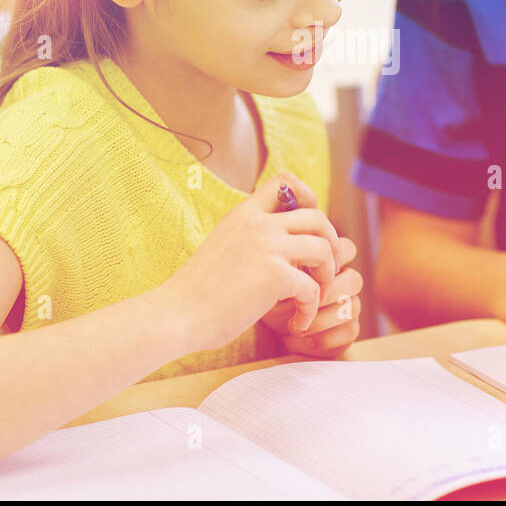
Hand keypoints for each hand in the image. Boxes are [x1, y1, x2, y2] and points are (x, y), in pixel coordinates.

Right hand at [161, 172, 341, 352]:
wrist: (176, 315)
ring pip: (323, 249)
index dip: (309, 199)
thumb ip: (251, 239)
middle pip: (317, 217)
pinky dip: (310, 309)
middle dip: (330, 244)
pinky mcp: (274, 275)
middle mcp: (257, 223)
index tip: (308, 229)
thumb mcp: (224, 247)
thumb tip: (281, 246)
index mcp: (243, 214)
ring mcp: (267, 247)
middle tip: (324, 271)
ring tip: (312, 298)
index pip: (285, 182)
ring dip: (327, 277)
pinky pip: (313, 288)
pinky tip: (297, 323)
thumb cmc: (196, 293)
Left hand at [261, 239, 361, 357]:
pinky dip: (323, 338)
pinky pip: (350, 331)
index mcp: (331, 261)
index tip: (300, 271)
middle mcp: (345, 281)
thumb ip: (289, 265)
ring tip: (294, 327)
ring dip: (322, 319)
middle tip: (300, 302)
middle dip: (327, 293)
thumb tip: (295, 267)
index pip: (347, 250)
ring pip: (354, 307)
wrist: (266, 324)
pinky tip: (299, 339)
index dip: (329, 261)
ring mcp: (349, 306)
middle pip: (355, 280)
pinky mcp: (347, 330)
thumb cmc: (270, 293)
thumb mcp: (273, 276)